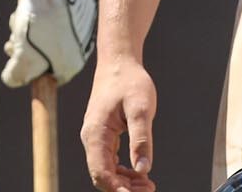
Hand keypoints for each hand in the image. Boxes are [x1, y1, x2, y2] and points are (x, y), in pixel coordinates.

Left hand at [2, 0, 96, 86]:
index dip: (29, 70)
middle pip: (46, 53)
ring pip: (48, 32)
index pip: (49, 76)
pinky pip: (57, 14)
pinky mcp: (78, 4)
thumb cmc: (39, 23)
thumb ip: (16, 75)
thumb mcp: (22, 57)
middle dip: (26, 47)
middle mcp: (82, 45)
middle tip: (12, 41)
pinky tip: (30, 5)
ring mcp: (81, 23)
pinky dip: (42, 12)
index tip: (17, 59)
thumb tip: (12, 79)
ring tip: (18, 18)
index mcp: (72, 63)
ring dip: (29, 29)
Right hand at [80, 54, 157, 191]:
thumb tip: (143, 169)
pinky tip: (140, 173)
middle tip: (150, 189)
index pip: (101, 173)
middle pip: (102, 176)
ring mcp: (95, 137)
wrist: (119, 61)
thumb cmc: (129, 81)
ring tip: (148, 185)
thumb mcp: (140, 109)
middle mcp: (91, 138)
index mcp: (96, 133)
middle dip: (124, 188)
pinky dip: (123, 171)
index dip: (118, 189)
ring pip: (105, 170)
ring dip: (125, 182)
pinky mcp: (102, 135)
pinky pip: (109, 160)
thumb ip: (141, 139)